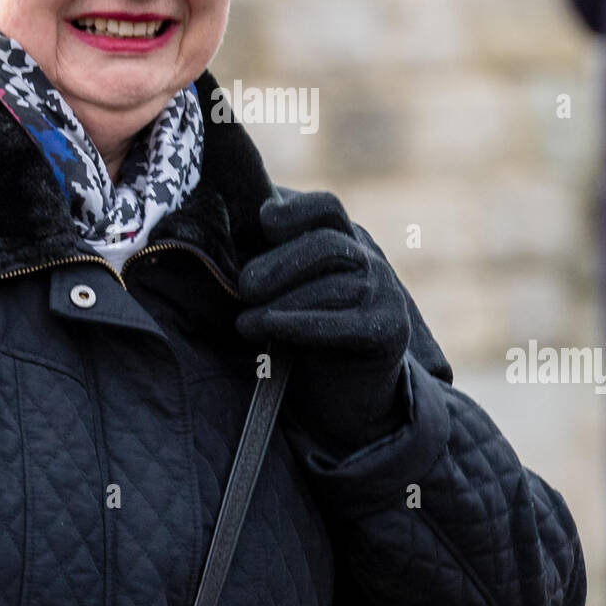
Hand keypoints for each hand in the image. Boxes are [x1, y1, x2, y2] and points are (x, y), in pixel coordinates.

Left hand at [235, 191, 410, 450]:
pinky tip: (270, 327)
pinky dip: (302, 323)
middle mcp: (369, 263)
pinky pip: (345, 322)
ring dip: (283, 302)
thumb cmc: (301, 337)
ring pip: (335, 285)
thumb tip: (218, 230)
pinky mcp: (387, 331)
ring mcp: (383, 295)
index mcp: (344, 241)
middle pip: (327, 245)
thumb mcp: (283, 291)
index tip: (263, 222)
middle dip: (280, 264)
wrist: (345, 398)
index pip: (326, 207)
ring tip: (245, 323)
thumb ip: (266, 261)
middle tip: (245, 287)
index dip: (294, 211)